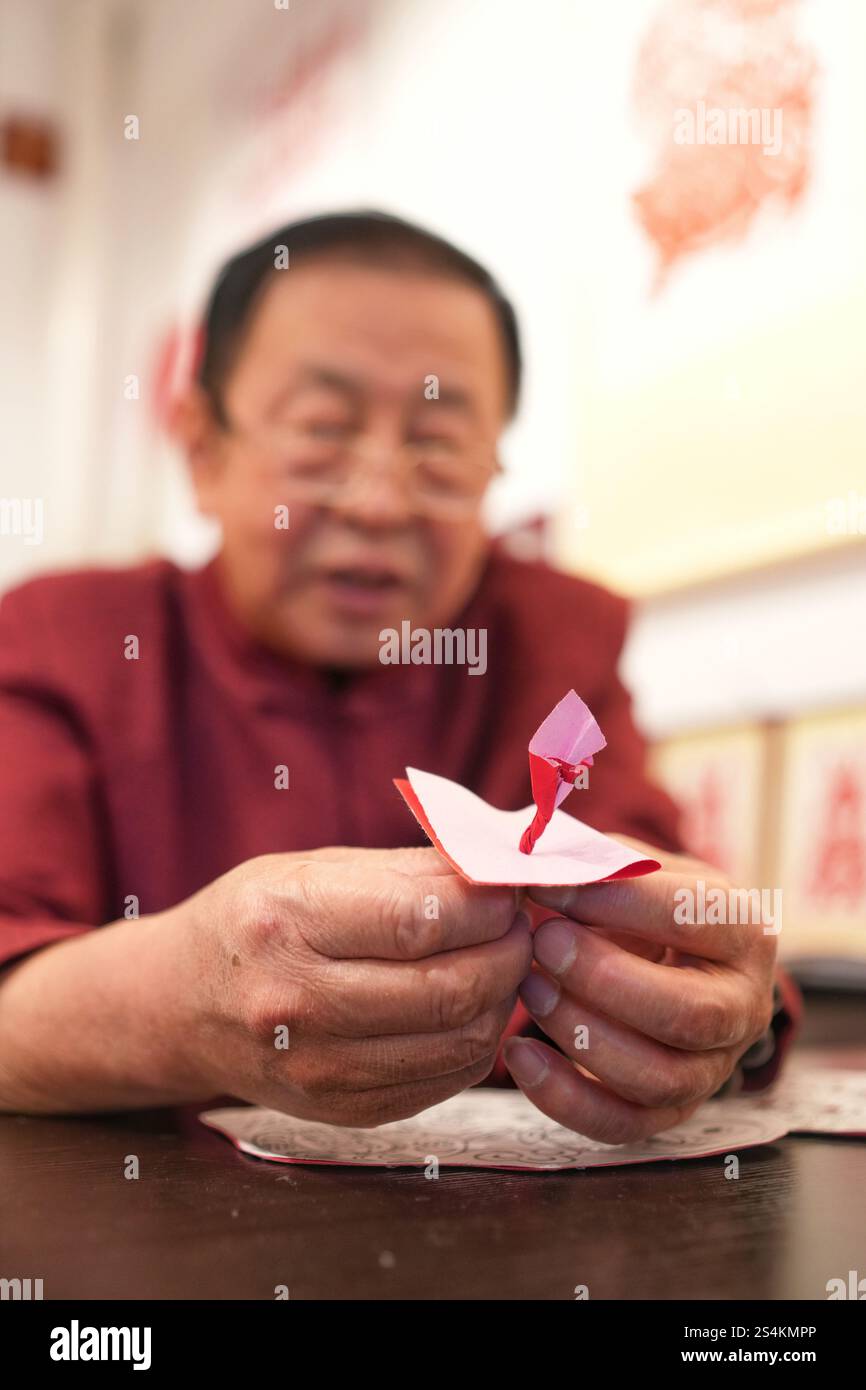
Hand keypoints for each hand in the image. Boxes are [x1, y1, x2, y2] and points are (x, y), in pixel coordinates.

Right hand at [177, 846, 531, 1125]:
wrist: (179, 1007)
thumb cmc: (253, 921)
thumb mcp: (310, 870)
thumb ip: (406, 870)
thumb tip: (498, 866)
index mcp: (286, 923)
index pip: (420, 919)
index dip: (487, 901)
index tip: (511, 882)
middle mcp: (296, 1003)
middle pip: (450, 987)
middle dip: (510, 949)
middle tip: (520, 923)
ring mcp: (319, 1070)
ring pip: (461, 1040)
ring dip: (504, 996)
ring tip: (500, 959)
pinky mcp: (344, 1110)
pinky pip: (446, 1080)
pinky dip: (478, 1039)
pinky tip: (472, 1004)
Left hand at [503, 839, 777, 1141]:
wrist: (668, 961)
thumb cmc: (645, 907)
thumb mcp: (640, 870)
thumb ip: (599, 861)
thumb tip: (538, 859)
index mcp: (744, 932)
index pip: (695, 916)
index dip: (619, 900)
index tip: (552, 883)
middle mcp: (743, 1008)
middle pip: (686, 1012)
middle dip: (603, 978)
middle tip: (543, 941)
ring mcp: (713, 1068)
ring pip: (658, 1076)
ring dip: (582, 1033)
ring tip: (530, 987)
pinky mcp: (672, 1112)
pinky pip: (622, 1123)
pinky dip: (563, 1096)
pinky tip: (519, 1054)